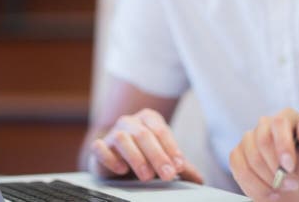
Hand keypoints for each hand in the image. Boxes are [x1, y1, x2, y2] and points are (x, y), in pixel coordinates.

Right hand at [88, 108, 203, 183]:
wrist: (115, 157)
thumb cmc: (143, 154)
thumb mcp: (163, 157)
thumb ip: (180, 166)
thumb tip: (199, 180)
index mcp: (148, 119)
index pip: (161, 131)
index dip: (171, 148)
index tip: (179, 166)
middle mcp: (130, 122)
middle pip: (144, 135)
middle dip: (158, 156)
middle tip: (168, 175)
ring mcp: (113, 132)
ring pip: (122, 139)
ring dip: (137, 158)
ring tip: (147, 176)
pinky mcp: (99, 146)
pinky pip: (100, 148)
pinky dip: (110, 158)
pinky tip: (121, 169)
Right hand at [230, 108, 298, 201]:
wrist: (295, 192)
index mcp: (287, 118)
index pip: (278, 123)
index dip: (282, 145)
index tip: (289, 167)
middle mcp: (265, 124)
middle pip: (262, 141)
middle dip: (276, 168)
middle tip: (291, 183)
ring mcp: (249, 139)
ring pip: (252, 158)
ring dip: (268, 180)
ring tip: (282, 187)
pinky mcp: (237, 155)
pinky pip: (239, 169)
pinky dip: (255, 187)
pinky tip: (269, 191)